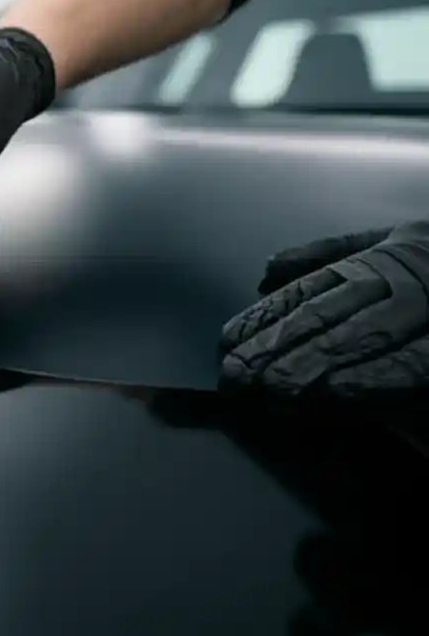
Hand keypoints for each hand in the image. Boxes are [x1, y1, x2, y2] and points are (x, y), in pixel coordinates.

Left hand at [221, 222, 428, 396]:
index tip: (227, 343)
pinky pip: (417, 361)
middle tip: (236, 376)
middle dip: (277, 346)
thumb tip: (268, 270)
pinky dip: (378, 376)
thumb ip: (333, 255)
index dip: (266, 317)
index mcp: (388, 257)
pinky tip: (340, 393)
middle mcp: (408, 277)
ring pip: (366, 335)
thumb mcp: (400, 242)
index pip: (312, 290)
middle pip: (328, 314)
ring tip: (273, 390)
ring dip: (315, 365)